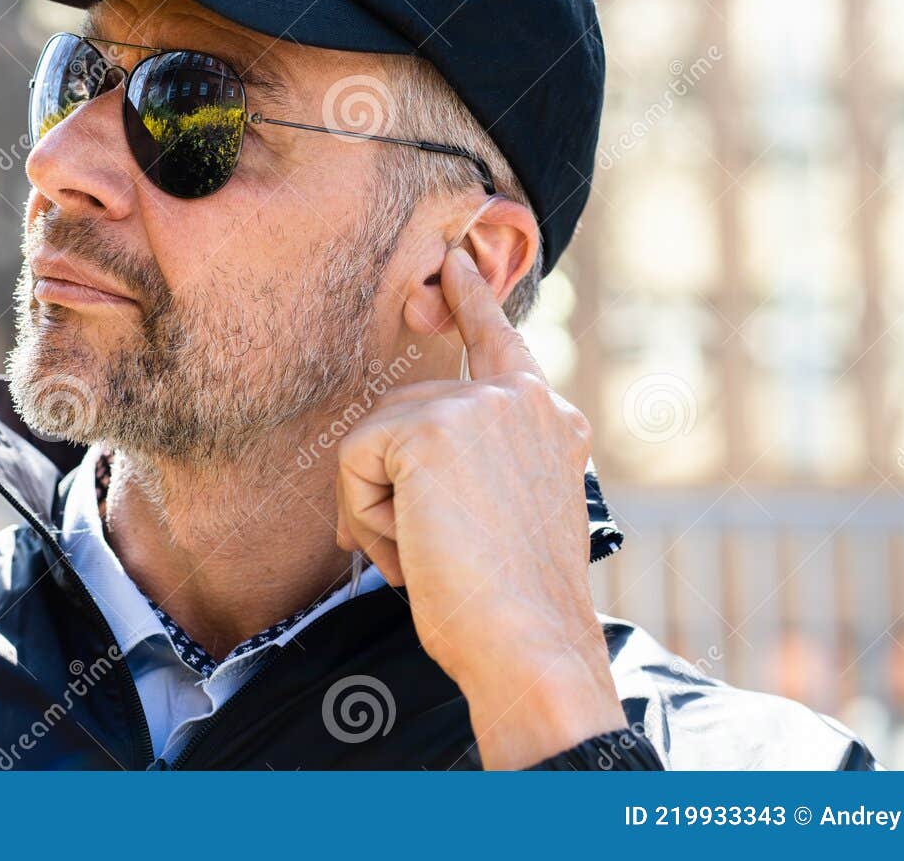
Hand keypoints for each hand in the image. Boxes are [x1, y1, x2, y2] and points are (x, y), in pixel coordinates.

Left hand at [334, 245, 623, 767]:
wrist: (529, 644)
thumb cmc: (515, 609)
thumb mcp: (512, 516)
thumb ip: (481, 465)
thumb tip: (405, 458)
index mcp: (549, 420)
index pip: (501, 343)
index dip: (473, 298)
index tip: (456, 258)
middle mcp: (520, 399)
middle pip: (400, 417)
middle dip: (390, 490)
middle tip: (431, 554)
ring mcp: (478, 406)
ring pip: (373, 443)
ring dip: (379, 510)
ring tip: (432, 555)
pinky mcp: (431, 428)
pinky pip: (354, 463)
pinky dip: (364, 517)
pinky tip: (415, 547)